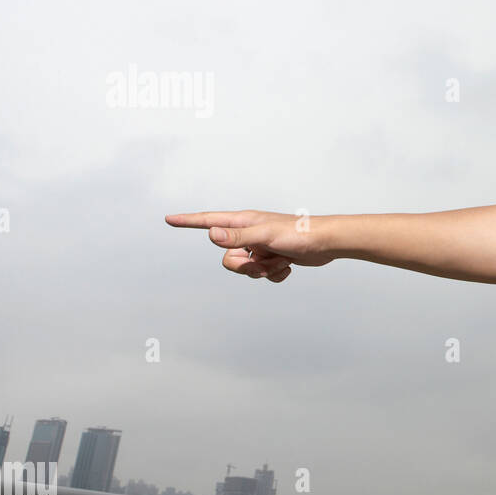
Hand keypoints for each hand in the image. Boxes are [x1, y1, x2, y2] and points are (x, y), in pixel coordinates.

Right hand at [164, 209, 333, 281]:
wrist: (326, 243)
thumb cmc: (299, 234)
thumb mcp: (266, 236)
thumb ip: (238, 237)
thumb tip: (211, 233)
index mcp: (244, 222)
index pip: (209, 221)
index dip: (188, 221)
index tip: (169, 219)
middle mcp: (250, 234)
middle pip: (228, 258)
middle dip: (245, 266)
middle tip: (265, 259)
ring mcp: (261, 247)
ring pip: (245, 269)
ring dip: (262, 271)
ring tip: (280, 261)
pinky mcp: (273, 258)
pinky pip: (262, 275)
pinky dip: (274, 275)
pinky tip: (288, 266)